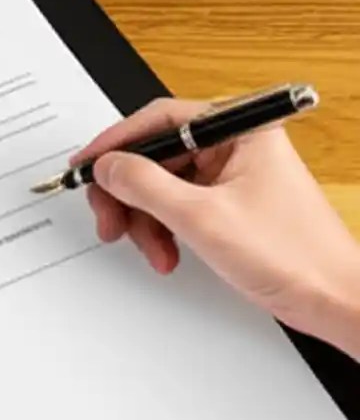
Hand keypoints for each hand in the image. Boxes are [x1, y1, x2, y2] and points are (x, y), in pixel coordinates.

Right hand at [76, 98, 359, 358]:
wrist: (334, 300)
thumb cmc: (294, 255)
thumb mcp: (201, 217)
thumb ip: (144, 185)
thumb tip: (108, 166)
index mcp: (242, 128)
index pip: (160, 119)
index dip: (115, 143)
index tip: (86, 165)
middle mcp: (236, 144)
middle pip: (155, 156)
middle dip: (127, 193)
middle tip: (110, 220)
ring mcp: (232, 175)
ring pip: (160, 185)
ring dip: (145, 220)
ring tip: (152, 250)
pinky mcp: (228, 202)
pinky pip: (176, 205)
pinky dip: (162, 230)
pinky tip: (167, 253)